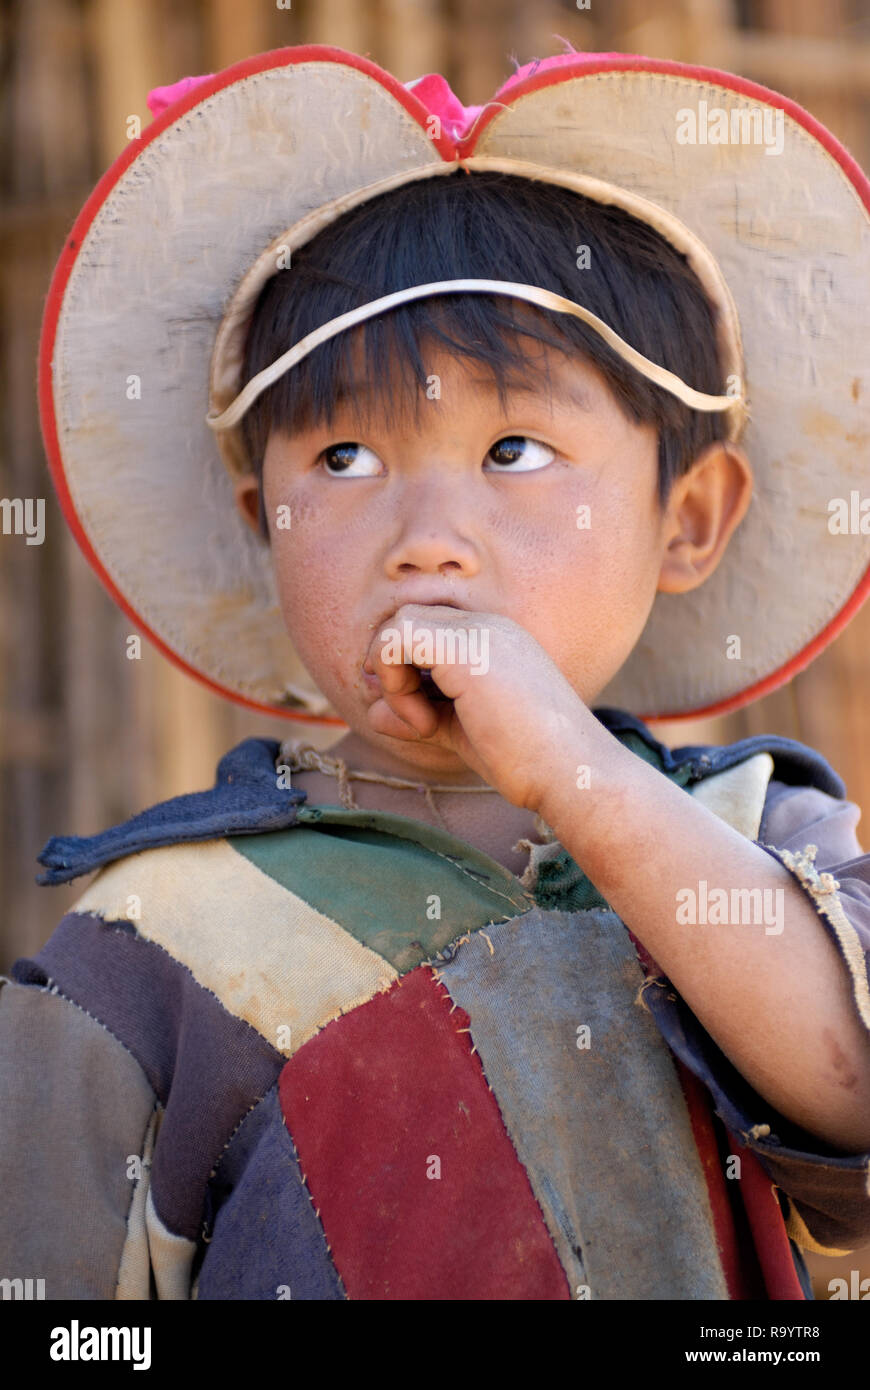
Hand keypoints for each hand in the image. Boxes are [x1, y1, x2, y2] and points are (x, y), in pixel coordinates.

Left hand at [363, 602, 588, 811]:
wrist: (570, 773)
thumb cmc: (526, 760)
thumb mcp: (460, 731)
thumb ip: (419, 714)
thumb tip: (373, 713)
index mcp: (494, 640)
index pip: (425, 629)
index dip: (404, 668)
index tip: (414, 715)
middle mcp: (488, 627)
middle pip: (406, 620)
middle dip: (392, 669)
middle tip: (415, 718)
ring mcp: (480, 633)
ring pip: (398, 624)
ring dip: (393, 678)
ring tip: (424, 724)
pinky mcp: (467, 650)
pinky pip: (397, 641)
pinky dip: (396, 686)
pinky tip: (427, 723)